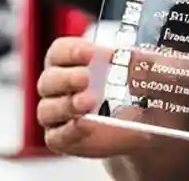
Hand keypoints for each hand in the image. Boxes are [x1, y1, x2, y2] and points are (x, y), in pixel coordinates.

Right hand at [36, 36, 151, 157]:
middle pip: (49, 79)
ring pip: (48, 108)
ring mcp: (56, 114)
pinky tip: (84, 125)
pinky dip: (69, 130)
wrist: (138, 126)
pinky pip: (56, 136)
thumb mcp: (140, 72)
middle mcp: (56, 87)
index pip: (59, 51)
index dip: (72, 51)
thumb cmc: (131, 91)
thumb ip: (139, 62)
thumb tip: (138, 56)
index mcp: (68, 62)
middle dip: (67, 78)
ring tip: (87, 102)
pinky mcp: (61, 138)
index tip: (93, 53)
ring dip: (67, 104)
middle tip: (86, 78)